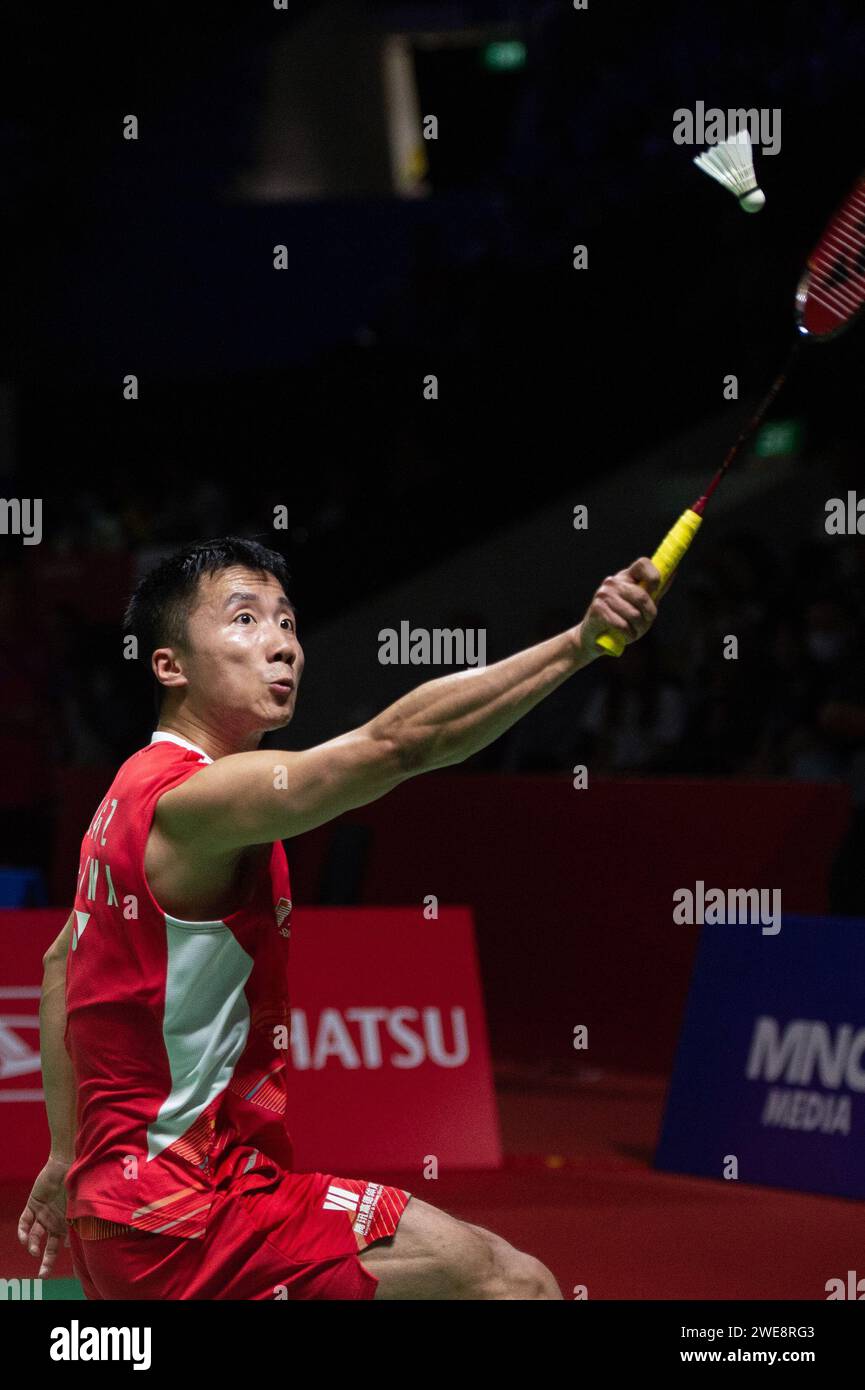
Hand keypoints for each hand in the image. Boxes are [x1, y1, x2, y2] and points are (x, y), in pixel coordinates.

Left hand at [18, 1154, 70, 1276]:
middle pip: (49, 1246)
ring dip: (33, 1245)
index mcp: (68, 1222)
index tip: (67, 1257)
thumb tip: (78, 1242)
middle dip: (46, 1261)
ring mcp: (43, 1213)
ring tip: (33, 1251)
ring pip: (35, 1235)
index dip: (64, 1252)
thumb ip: (79, 1222)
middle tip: (43, 1275)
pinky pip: (25, 1222)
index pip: (65, 1243)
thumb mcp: (81, 1205)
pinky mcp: (33, 1205)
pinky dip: (23, 1232)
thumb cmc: (78, 1183)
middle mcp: (55, 1221)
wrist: (66, 1163)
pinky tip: (24, 1239)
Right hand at [578, 557, 660, 653]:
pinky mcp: (597, 609)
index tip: (655, 592)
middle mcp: (613, 582)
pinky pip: (622, 624)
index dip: (653, 576)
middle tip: (644, 623)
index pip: (643, 564)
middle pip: (642, 596)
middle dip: (648, 615)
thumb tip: (673, 571)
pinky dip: (627, 635)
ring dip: (637, 629)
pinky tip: (623, 636)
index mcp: (626, 577)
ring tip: (631, 632)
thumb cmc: (622, 621)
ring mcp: (603, 594)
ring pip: (633, 613)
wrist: (593, 639)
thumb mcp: (642, 606)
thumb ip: (655, 590)